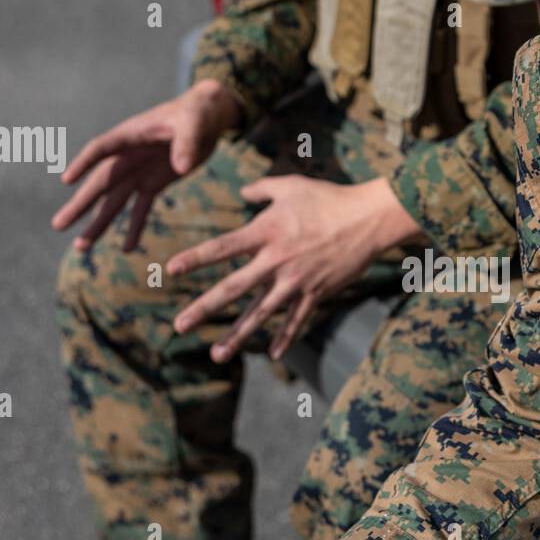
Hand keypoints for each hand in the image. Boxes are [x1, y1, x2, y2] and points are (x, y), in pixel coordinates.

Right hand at [52, 80, 240, 250]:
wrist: (208, 117)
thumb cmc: (198, 112)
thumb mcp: (194, 124)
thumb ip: (186, 144)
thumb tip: (182, 167)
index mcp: (130, 135)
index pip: (101, 149)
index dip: (84, 163)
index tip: (67, 180)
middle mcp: (128, 156)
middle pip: (100, 183)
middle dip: (80, 205)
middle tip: (59, 225)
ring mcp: (138, 172)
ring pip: (114, 201)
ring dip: (98, 224)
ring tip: (81, 248)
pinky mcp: (154, 183)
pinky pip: (141, 209)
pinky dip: (135, 228)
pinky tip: (128, 249)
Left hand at [168, 174, 423, 361]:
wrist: (369, 219)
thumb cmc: (329, 197)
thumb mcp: (291, 185)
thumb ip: (261, 189)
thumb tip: (242, 191)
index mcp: (266, 232)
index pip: (223, 248)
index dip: (195, 258)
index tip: (170, 270)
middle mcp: (276, 261)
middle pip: (233, 289)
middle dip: (203, 309)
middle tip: (179, 326)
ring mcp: (296, 281)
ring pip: (260, 314)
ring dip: (236, 336)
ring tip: (216, 354)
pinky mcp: (317, 292)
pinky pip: (297, 320)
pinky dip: (284, 337)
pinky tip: (271, 354)